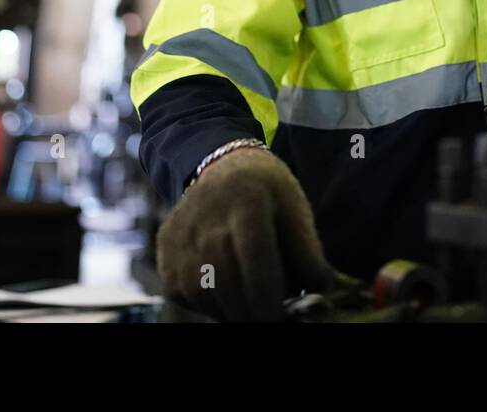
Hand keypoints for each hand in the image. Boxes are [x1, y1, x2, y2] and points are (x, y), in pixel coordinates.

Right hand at [157, 147, 335, 321]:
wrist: (221, 167)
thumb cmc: (266, 192)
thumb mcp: (295, 207)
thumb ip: (308, 250)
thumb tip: (321, 288)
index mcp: (246, 202)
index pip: (254, 259)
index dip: (267, 297)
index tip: (278, 318)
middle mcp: (206, 220)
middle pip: (228, 283)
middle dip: (251, 312)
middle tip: (270, 318)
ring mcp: (180, 239)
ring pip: (205, 296)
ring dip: (231, 310)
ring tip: (252, 303)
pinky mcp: (165, 256)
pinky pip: (186, 296)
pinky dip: (210, 303)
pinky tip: (227, 290)